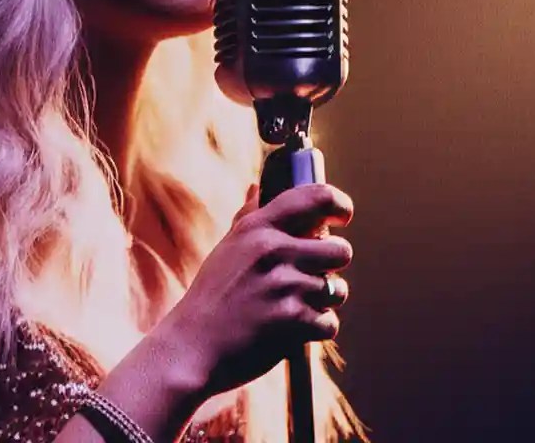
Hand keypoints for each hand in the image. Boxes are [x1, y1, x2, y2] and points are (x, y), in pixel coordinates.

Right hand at [151, 182, 354, 397]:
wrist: (192, 347)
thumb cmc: (211, 298)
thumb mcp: (226, 249)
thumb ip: (248, 217)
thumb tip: (257, 187)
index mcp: (257, 227)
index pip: (315, 197)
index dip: (338, 204)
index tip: (342, 215)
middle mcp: (273, 250)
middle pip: (340, 250)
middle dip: (331, 268)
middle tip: (307, 278)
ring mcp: (285, 285)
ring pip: (337, 290)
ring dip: (322, 302)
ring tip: (291, 307)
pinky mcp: (294, 320)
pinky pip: (329, 322)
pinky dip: (315, 330)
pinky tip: (289, 330)